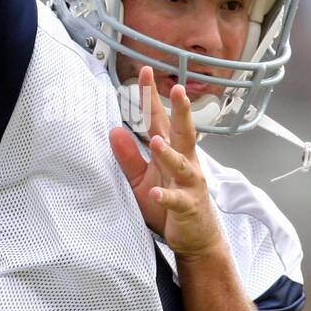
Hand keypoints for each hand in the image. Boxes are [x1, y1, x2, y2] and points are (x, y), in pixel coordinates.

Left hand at [109, 65, 222, 258]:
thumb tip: (115, 130)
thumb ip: (129, 156)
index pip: (159, 120)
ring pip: (181, 164)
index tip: (145, 72)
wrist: (195, 238)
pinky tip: (156, 192)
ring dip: (169, 152)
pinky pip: (177, 200)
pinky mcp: (188, 206)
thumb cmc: (169, 205)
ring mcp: (189, 184)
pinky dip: (166, 196)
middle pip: (182, 132)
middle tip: (176, 88)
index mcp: (171, 152)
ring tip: (156, 141)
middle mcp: (184, 162)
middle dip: (179, 110)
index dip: (152, 97)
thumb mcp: (142, 178)